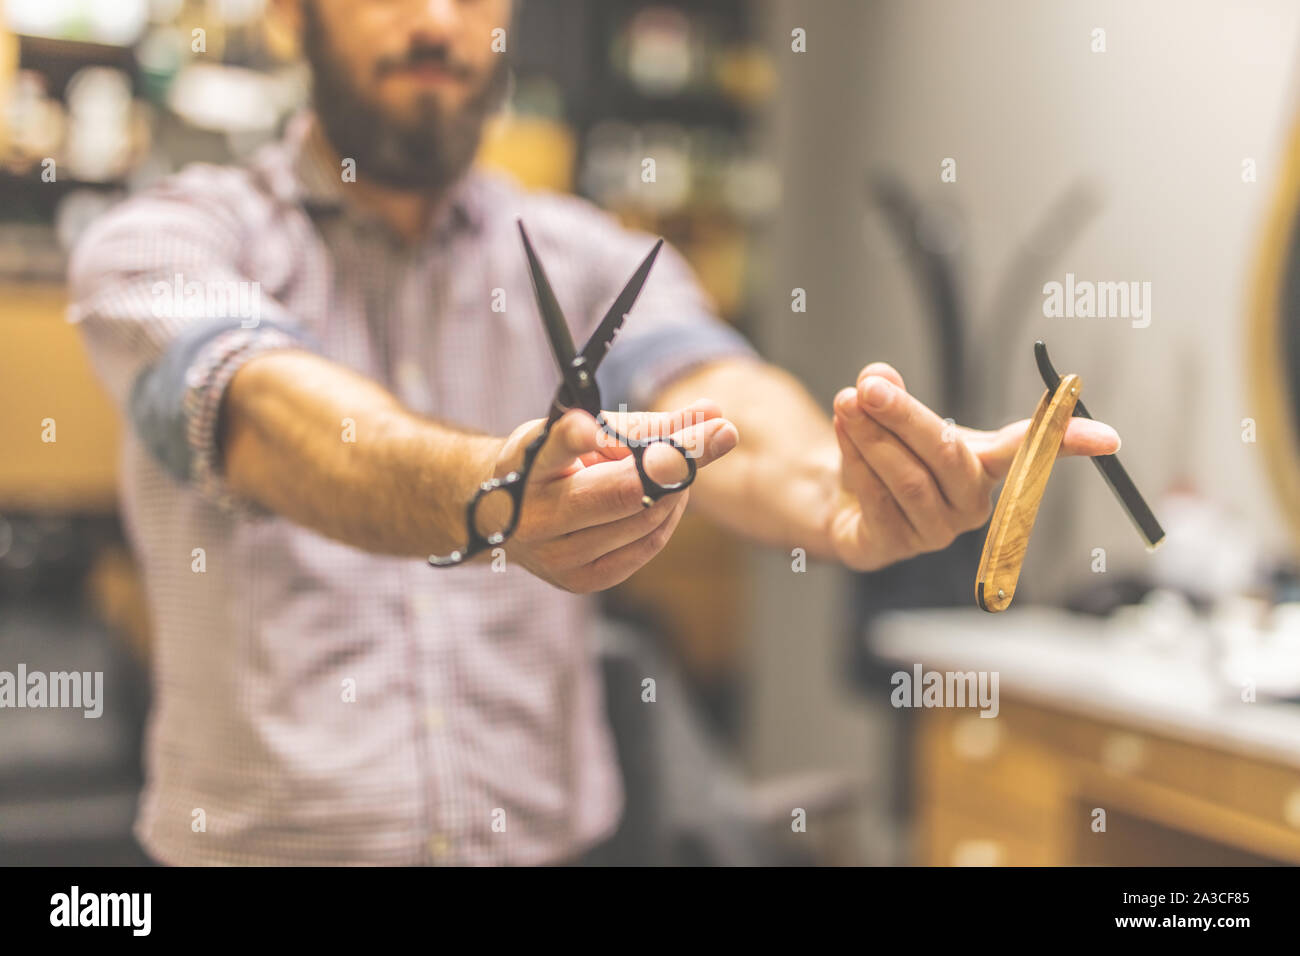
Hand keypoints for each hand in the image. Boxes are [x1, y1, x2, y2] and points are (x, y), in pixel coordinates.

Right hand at [491, 400, 738, 591]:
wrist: (502, 517)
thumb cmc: (549, 462)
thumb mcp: (583, 430)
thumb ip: (644, 424)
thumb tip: (713, 414)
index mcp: (527, 466)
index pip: (553, 449)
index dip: (573, 440)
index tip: (589, 429)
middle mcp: (534, 517)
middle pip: (622, 492)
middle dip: (679, 461)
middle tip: (720, 433)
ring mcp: (557, 558)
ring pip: (645, 520)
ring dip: (676, 487)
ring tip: (681, 461)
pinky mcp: (581, 582)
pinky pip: (646, 545)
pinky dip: (667, 515)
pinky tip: (669, 495)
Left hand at [828, 361, 1119, 571]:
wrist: (838, 499)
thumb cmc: (886, 455)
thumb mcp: (890, 414)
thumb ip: (890, 390)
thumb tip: (877, 376)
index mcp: (986, 465)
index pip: (1032, 450)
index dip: (1068, 441)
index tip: (1109, 438)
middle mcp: (970, 503)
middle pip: (949, 455)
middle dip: (906, 415)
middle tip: (870, 386)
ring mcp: (934, 531)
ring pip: (909, 478)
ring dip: (874, 438)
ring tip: (848, 402)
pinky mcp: (893, 546)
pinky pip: (878, 501)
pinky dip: (857, 462)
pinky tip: (845, 433)